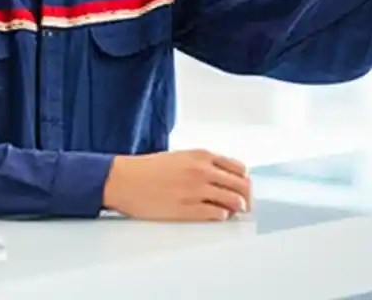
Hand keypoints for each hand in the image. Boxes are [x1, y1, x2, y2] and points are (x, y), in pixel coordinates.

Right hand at [103, 149, 251, 221]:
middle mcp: (203, 171)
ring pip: (233, 201)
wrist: (124, 180)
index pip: (239, 169)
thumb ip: (204, 164)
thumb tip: (223, 178)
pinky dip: (222, 216)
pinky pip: (217, 214)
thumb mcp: (181, 157)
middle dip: (246, 197)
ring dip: (236, 208)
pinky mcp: (187, 209)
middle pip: (241, 186)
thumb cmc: (149, 169)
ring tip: (232, 212)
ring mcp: (196, 191)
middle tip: (245, 205)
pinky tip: (217, 215)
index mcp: (202, 156)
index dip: (244, 181)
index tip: (243, 188)